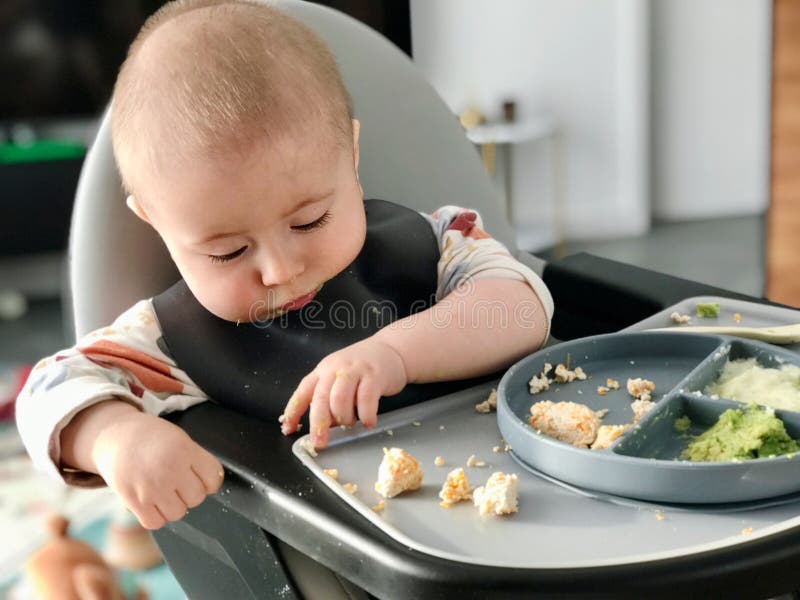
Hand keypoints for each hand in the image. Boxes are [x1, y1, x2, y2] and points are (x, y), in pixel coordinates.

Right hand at [91, 412, 223, 529]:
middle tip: (178, 483)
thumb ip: (196, 459)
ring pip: (178, 513)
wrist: (115, 436)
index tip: (203, 479)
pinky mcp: (134, 501)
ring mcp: (152, 487)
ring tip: (164, 491)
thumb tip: (212, 484)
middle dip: (190, 493)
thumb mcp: (179, 438)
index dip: (211, 481)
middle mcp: (170, 469)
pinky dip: (156, 516)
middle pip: (197, 498)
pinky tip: (152, 502)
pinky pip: (156, 523)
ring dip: (174, 506)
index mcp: (185, 450)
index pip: (214, 477)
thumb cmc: (151, 438)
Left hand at [280, 337, 407, 448]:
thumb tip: (324, 426)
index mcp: (323, 370)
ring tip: (352, 423)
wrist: (391, 349)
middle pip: (320, 398)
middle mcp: (335, 368)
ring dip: (344, 418)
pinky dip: (366, 416)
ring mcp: (355, 370)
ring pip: (340, 400)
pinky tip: (369, 422)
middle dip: (318, 424)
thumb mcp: (340, 377)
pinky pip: (366, 400)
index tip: (288, 429)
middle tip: (320, 442)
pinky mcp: (374, 376)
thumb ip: (330, 398)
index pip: (303, 391)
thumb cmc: (363, 368)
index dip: (293, 411)